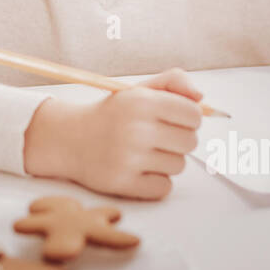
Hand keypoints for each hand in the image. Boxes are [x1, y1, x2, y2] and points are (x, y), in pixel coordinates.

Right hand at [23, 68, 204, 199]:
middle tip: (158, 137)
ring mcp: (129, 158)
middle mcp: (136, 129)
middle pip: (190, 142)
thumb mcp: (138, 90)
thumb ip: (173, 82)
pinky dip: (156, 182)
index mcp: (142, 102)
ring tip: (144, 153)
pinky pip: (164, 188)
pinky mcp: (123, 183)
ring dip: (166, 161)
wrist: (68, 139)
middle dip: (179, 140)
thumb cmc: (111, 115)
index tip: (174, 119)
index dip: (188, 118)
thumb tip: (201, 97)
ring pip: (179, 166)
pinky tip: (140, 170)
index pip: (194, 115)